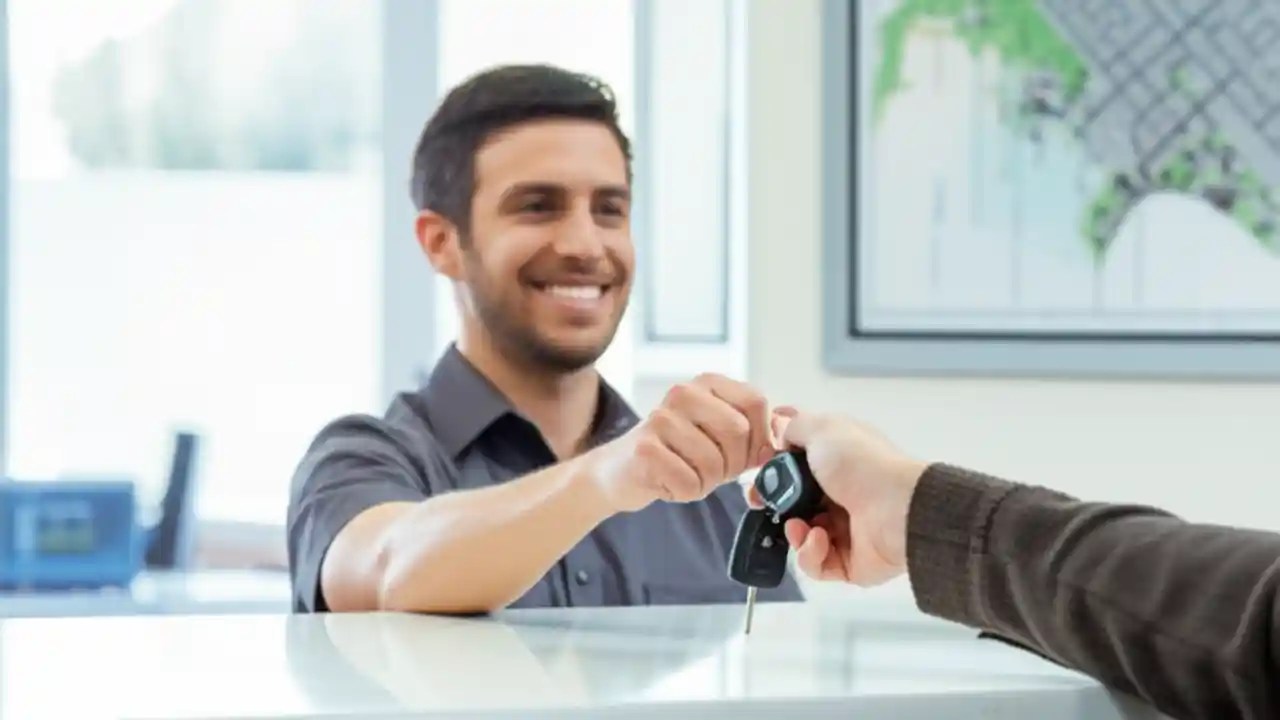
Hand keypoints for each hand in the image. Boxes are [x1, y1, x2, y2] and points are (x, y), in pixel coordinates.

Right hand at [584, 374, 774, 513]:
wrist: (619, 471)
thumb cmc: (677, 454)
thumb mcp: (717, 435)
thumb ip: (750, 433)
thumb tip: (778, 443)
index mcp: (706, 383)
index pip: (755, 403)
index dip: (759, 438)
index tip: (747, 455)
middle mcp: (683, 393)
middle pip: (738, 432)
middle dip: (733, 464)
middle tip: (714, 471)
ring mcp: (660, 419)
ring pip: (715, 463)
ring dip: (708, 482)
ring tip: (688, 474)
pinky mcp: (645, 449)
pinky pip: (690, 483)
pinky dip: (687, 492)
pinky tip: (670, 482)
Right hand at [749, 409, 926, 586]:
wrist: (898, 509)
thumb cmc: (863, 465)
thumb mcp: (823, 429)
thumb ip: (795, 427)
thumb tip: (781, 430)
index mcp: (837, 462)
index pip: (797, 466)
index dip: (774, 468)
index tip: (759, 469)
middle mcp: (840, 495)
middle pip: (793, 503)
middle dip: (772, 504)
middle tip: (760, 503)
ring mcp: (845, 530)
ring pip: (800, 535)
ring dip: (792, 531)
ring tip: (799, 526)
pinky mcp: (848, 563)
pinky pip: (816, 564)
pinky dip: (810, 553)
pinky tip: (819, 538)